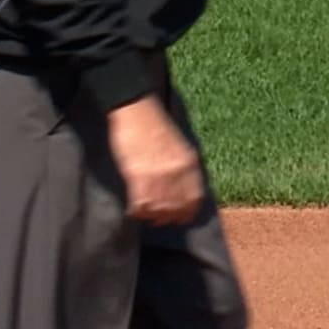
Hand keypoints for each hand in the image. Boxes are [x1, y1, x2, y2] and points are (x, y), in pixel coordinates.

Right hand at [107, 94, 203, 225]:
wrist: (136, 108)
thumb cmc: (154, 124)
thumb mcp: (179, 145)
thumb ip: (183, 166)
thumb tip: (182, 187)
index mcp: (189, 164)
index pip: (194, 200)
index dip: (187, 212)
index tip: (181, 217)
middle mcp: (177, 173)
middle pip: (177, 208)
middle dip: (169, 217)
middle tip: (160, 219)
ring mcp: (158, 176)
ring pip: (159, 209)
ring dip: (153, 216)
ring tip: (146, 215)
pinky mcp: (138, 176)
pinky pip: (141, 204)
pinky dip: (138, 211)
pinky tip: (135, 210)